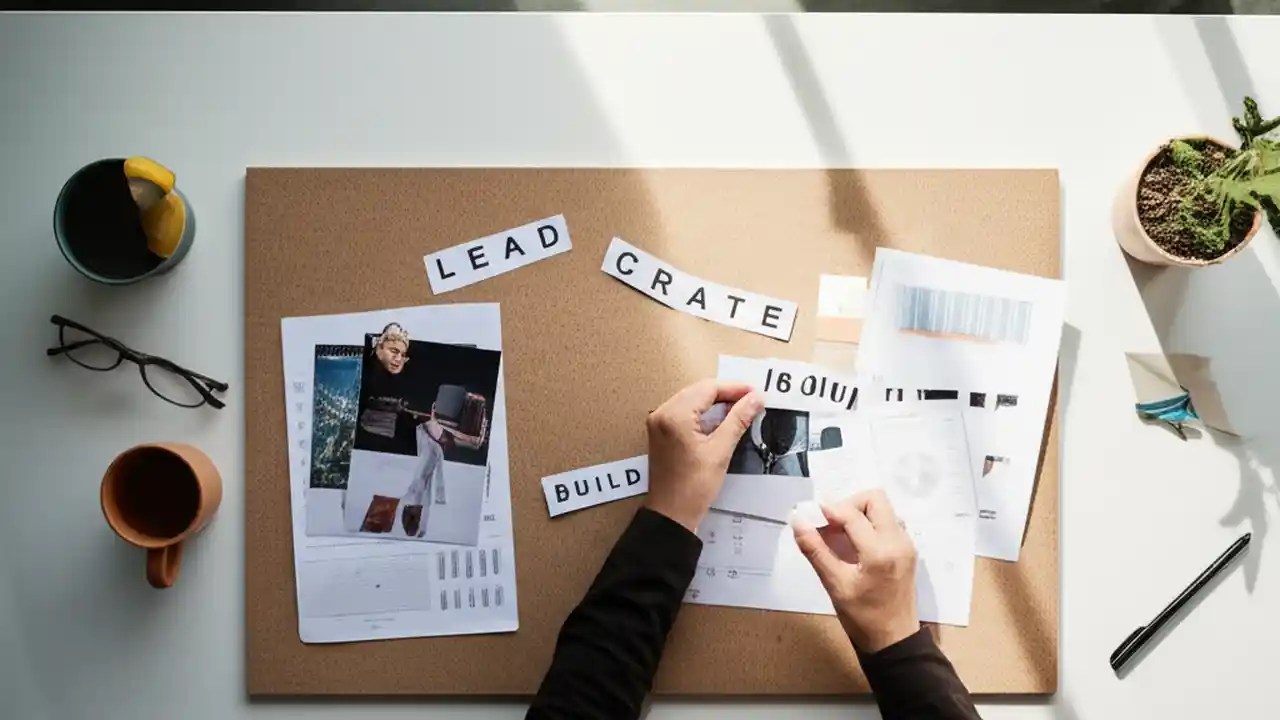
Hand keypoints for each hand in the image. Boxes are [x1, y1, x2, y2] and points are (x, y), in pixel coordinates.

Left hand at [644, 379, 763, 532]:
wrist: (671, 514)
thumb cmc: (694, 487)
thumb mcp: (720, 451)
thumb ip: (738, 420)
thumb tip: (756, 398)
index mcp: (674, 415)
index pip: (708, 389)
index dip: (734, 388)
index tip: (757, 392)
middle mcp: (662, 413)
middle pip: (699, 391)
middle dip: (726, 394)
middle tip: (753, 399)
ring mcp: (659, 422)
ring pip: (692, 401)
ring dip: (716, 403)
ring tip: (742, 408)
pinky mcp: (661, 433)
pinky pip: (685, 413)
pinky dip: (704, 414)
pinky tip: (723, 420)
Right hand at [792, 490, 919, 652]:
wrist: (894, 641)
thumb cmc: (863, 618)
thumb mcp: (835, 585)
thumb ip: (815, 550)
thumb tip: (798, 522)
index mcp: (880, 552)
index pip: (853, 514)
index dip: (829, 509)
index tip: (811, 515)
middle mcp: (898, 542)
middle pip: (875, 499)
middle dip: (849, 504)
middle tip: (830, 523)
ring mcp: (906, 545)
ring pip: (883, 509)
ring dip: (860, 513)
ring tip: (840, 535)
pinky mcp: (907, 551)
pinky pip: (888, 523)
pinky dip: (869, 524)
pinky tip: (854, 544)